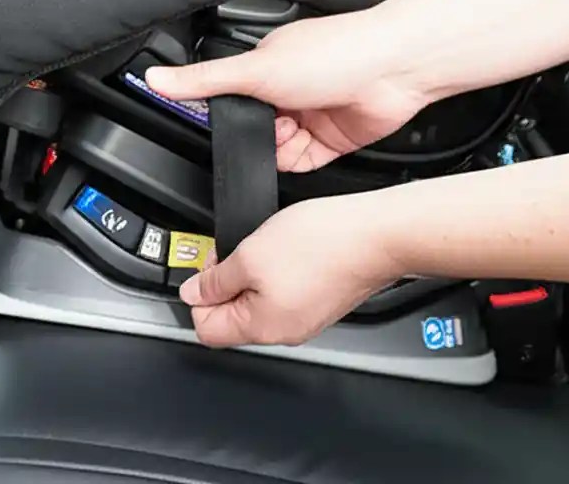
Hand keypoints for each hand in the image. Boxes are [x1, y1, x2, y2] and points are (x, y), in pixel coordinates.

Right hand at [146, 11, 438, 172]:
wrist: (393, 69)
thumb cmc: (334, 53)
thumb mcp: (255, 69)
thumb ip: (203, 80)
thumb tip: (156, 78)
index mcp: (266, 65)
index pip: (230, 96)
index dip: (225, 116)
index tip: (219, 124)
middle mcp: (288, 89)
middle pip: (254, 128)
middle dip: (255, 137)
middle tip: (263, 130)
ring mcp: (311, 115)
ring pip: (277, 148)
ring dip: (276, 150)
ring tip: (287, 136)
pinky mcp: (332, 140)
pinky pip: (304, 162)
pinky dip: (297, 163)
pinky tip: (299, 152)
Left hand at [180, 194, 405, 347]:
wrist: (376, 235)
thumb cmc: (322, 244)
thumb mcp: (249, 255)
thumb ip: (215, 280)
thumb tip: (192, 293)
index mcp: (262, 328)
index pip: (206, 329)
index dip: (198, 296)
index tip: (208, 269)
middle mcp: (284, 332)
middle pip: (232, 317)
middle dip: (226, 282)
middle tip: (236, 251)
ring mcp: (305, 318)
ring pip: (259, 303)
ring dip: (252, 274)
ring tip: (264, 246)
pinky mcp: (321, 301)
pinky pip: (284, 294)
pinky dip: (277, 272)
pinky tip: (287, 249)